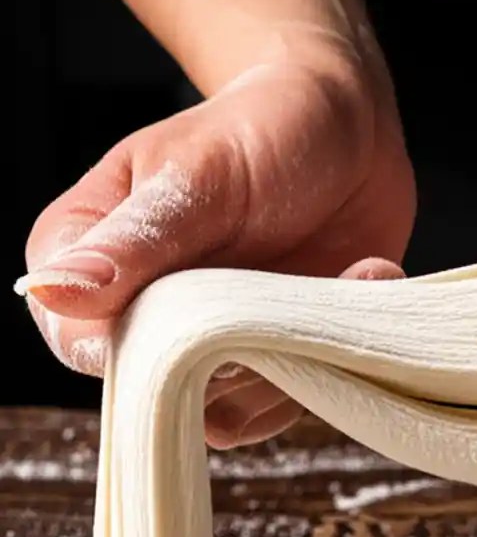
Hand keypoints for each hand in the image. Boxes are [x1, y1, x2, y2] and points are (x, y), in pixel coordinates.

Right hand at [19, 37, 415, 447]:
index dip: (140, 351)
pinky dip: (336, 356)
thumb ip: (134, 239)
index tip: (212, 319)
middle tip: (287, 295)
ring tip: (339, 278)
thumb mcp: (196, 172)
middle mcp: (145, 311)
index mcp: (92, 258)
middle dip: (232, 358)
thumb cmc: (260, 128)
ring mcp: (214, 340)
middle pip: (157, 390)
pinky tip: (365, 277)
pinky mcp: (276, 354)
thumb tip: (51, 292)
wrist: (348, 126)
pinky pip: (291, 398)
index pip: (80, 342)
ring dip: (295, 360)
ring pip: (227, 411)